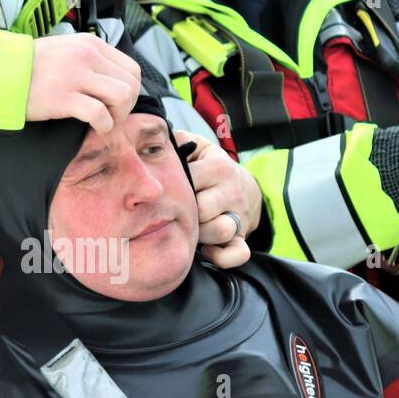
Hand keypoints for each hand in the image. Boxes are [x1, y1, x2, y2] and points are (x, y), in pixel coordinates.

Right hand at [26, 34, 140, 133]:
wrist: (0, 73)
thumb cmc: (31, 66)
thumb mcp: (66, 50)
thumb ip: (90, 59)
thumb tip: (112, 80)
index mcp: (91, 44)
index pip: (132, 68)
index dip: (131, 90)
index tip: (117, 102)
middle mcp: (87, 56)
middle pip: (131, 84)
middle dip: (127, 105)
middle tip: (113, 115)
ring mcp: (76, 76)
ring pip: (122, 97)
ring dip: (118, 115)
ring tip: (105, 121)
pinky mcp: (64, 98)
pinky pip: (100, 114)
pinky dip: (103, 126)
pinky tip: (94, 128)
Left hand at [175, 131, 262, 268]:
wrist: (245, 187)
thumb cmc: (210, 169)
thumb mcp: (199, 148)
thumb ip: (178, 141)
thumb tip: (153, 143)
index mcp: (219, 167)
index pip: (188, 180)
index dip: (171, 189)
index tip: (165, 191)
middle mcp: (232, 191)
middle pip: (201, 209)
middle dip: (184, 214)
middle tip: (175, 212)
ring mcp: (239, 216)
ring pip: (218, 231)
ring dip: (199, 235)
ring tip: (190, 228)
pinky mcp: (243, 237)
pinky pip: (237, 254)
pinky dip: (221, 257)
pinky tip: (206, 251)